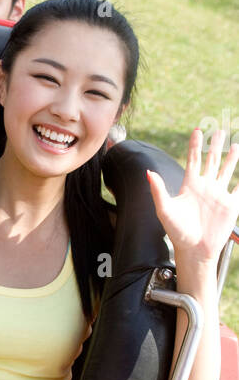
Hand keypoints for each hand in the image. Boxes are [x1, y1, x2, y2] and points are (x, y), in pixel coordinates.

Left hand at [147, 129, 238, 269]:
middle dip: (215, 146)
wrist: (194, 250)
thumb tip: (149, 172)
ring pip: (226, 170)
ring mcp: (219, 195)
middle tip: (219, 130)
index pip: (193, 159)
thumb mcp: (165, 209)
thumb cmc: (177, 232)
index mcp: (190, 185)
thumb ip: (158, 190)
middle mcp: (205, 187)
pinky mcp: (230, 205)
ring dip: (231, 158)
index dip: (195, 145)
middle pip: (211, 160)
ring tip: (234, 144)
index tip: (198, 130)